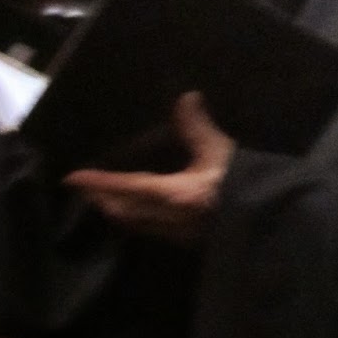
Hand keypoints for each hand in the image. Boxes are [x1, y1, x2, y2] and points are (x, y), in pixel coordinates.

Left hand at [66, 92, 233, 243]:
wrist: (264, 221)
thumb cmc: (241, 184)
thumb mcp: (220, 151)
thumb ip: (199, 128)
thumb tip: (186, 97)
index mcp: (170, 193)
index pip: (126, 186)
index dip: (99, 182)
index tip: (73, 178)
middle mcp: (165, 217)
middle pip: (124, 210)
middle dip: (104, 200)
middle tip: (87, 190)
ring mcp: (176, 232)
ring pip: (135, 223)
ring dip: (118, 212)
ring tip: (109, 202)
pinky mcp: (187, 240)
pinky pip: (151, 229)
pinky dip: (137, 219)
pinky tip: (144, 214)